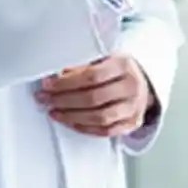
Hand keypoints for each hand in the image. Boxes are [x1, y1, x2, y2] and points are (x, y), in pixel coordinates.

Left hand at [36, 55, 154, 137]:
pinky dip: (85, 128)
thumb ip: (82, 64)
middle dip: (64, 100)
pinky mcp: (132, 123)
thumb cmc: (117, 68)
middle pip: (93, 98)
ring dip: (71, 116)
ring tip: (54, 112)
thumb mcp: (102, 57)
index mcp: (123, 65)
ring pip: (100, 117)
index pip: (91, 76)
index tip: (48, 84)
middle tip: (45, 99)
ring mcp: (134, 107)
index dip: (66, 82)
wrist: (142, 80)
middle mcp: (132, 87)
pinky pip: (106, 131)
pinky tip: (70, 121)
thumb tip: (56, 75)